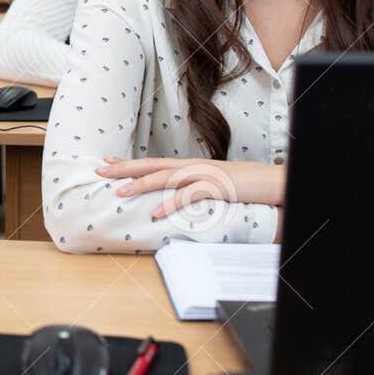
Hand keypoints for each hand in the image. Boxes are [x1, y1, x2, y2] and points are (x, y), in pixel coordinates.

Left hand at [95, 157, 283, 219]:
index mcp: (190, 166)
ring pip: (167, 178)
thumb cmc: (242, 185)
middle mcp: (193, 167)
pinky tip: (156, 212)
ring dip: (141, 184)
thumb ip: (191, 187)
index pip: (154, 162)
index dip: (129, 162)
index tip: (107, 162)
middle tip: (100, 171)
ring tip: (120, 192)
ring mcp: (204, 175)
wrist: (273, 181)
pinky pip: (190, 196)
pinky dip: (172, 203)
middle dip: (126, 168)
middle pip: (153, 165)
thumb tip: (172, 196)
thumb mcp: (211, 184)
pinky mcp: (217, 188)